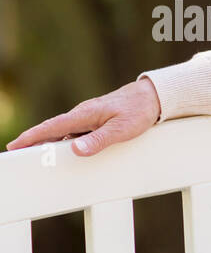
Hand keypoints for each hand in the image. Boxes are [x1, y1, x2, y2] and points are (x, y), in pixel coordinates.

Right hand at [5, 79, 160, 156]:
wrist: (153, 96)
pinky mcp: (95, 120)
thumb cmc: (139, 111)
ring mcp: (88, 117)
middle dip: (33, 140)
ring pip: (63, 131)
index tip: (14, 146)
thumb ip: (99, 140)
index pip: (51, 127)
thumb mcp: (121, 129)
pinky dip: (65, 140)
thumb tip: (76, 149)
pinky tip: (64, 150)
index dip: (31, 137)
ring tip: (36, 156)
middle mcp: (82, 115)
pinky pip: (75, 132)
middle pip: (52, 130)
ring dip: (49, 142)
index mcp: (84, 115)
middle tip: (17, 153)